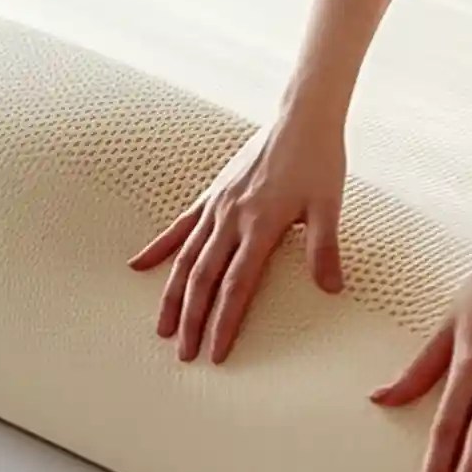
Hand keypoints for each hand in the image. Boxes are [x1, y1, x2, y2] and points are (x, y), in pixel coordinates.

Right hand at [127, 112, 346, 363]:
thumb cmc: (319, 160)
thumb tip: (332, 289)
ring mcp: (217, 207)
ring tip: (161, 328)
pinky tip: (139, 267)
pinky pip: (180, 226)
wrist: (302, 118)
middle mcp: (231, 219)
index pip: (236, 286)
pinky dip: (159, 248)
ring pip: (186, 258)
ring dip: (172, 295)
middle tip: (184, 354)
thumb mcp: (328, 206)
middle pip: (203, 279)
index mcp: (260, 225)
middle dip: (192, 319)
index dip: (223, 322)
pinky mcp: (212, 195)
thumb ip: (324, 249)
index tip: (215, 354)